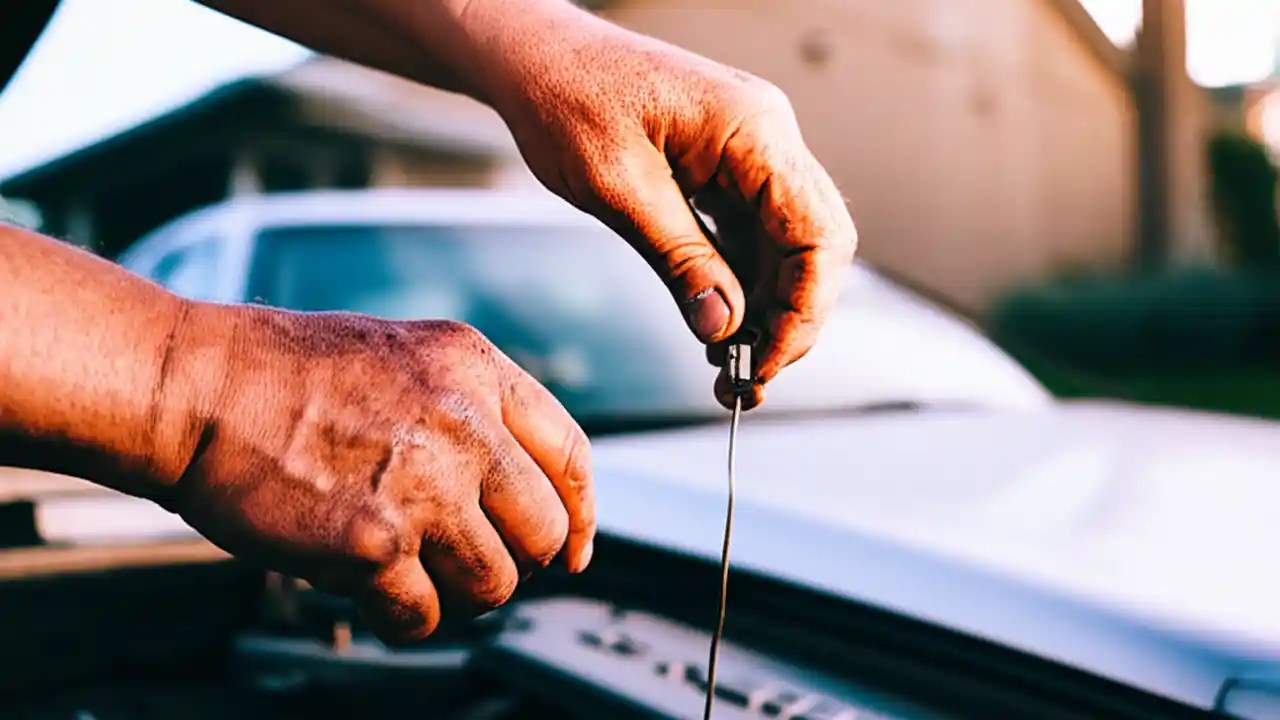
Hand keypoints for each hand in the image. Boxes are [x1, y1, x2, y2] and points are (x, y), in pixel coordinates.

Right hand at [164, 304, 593, 643]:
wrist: (195, 386)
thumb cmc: (283, 373)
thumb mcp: (404, 353)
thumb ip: (470, 407)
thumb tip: (521, 488)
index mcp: (474, 368)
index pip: (569, 455)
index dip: (581, 513)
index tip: (574, 548)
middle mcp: (463, 424)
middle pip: (545, 531)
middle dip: (514, 558)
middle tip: (469, 560)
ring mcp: (423, 486)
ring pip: (495, 584)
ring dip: (457, 591)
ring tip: (409, 569)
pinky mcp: (375, 545)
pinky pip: (425, 617)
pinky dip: (402, 616)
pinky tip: (369, 586)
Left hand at [462, 0, 857, 408]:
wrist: (531, 56)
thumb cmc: (565, 97)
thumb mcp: (618, 190)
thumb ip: (679, 260)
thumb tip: (722, 328)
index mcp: (754, 130)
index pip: (818, 236)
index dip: (803, 312)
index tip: (766, 364)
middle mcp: (766, 136)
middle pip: (816, 245)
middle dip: (790, 318)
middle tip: (749, 377)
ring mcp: (749, 151)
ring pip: (786, 245)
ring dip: (764, 307)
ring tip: (727, 364)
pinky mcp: (725, 166)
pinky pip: (751, 233)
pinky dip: (738, 282)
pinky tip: (716, 322)